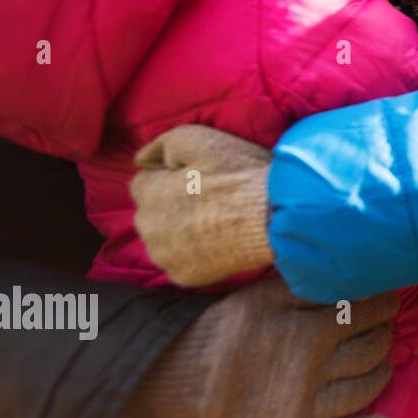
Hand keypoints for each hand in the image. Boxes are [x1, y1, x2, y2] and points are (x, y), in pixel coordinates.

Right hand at [119, 276, 399, 417]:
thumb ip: (307, 285)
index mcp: (310, 330)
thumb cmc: (227, 328)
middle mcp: (316, 368)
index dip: (384, 305)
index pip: (369, 312)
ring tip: (378, 363)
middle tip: (379, 329)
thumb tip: (348, 270)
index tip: (385, 301)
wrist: (181, 376)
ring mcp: (309, 404)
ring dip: (382, 372)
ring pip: (368, 386)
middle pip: (374, 348)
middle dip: (383, 334)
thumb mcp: (263, 295)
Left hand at [131, 124, 275, 286]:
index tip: (196, 179)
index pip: (143, 182)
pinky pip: (179, 262)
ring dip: (177, 232)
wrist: (275, 218)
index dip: (169, 178)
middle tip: (206, 200)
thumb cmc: (239, 175)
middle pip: (150, 213)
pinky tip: (216, 243)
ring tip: (212, 222)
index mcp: (149, 193)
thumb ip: (161, 145)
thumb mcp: (199, 140)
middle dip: (169, 206)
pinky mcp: (184, 276)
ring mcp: (164, 255)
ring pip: (162, 240)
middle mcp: (147, 226)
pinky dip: (192, 254)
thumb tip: (141, 160)